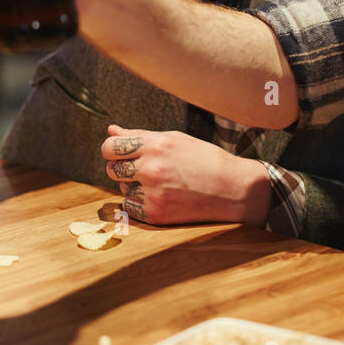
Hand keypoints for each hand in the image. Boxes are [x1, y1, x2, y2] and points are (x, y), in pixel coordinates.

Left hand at [101, 124, 271, 226]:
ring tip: (160, 182)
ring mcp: (152, 192)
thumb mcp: (175, 139)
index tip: (122, 153)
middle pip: (110, 169)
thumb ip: (139, 136)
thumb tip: (111, 130)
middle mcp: (151, 168)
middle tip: (143, 168)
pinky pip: (130, 207)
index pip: (109, 147)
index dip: (113, 150)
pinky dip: (140, 203)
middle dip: (122, 168)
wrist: (234, 190)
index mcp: (156, 144)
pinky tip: (162, 196)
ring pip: (120, 188)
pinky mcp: (155, 214)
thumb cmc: (205, 160)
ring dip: (133, 186)